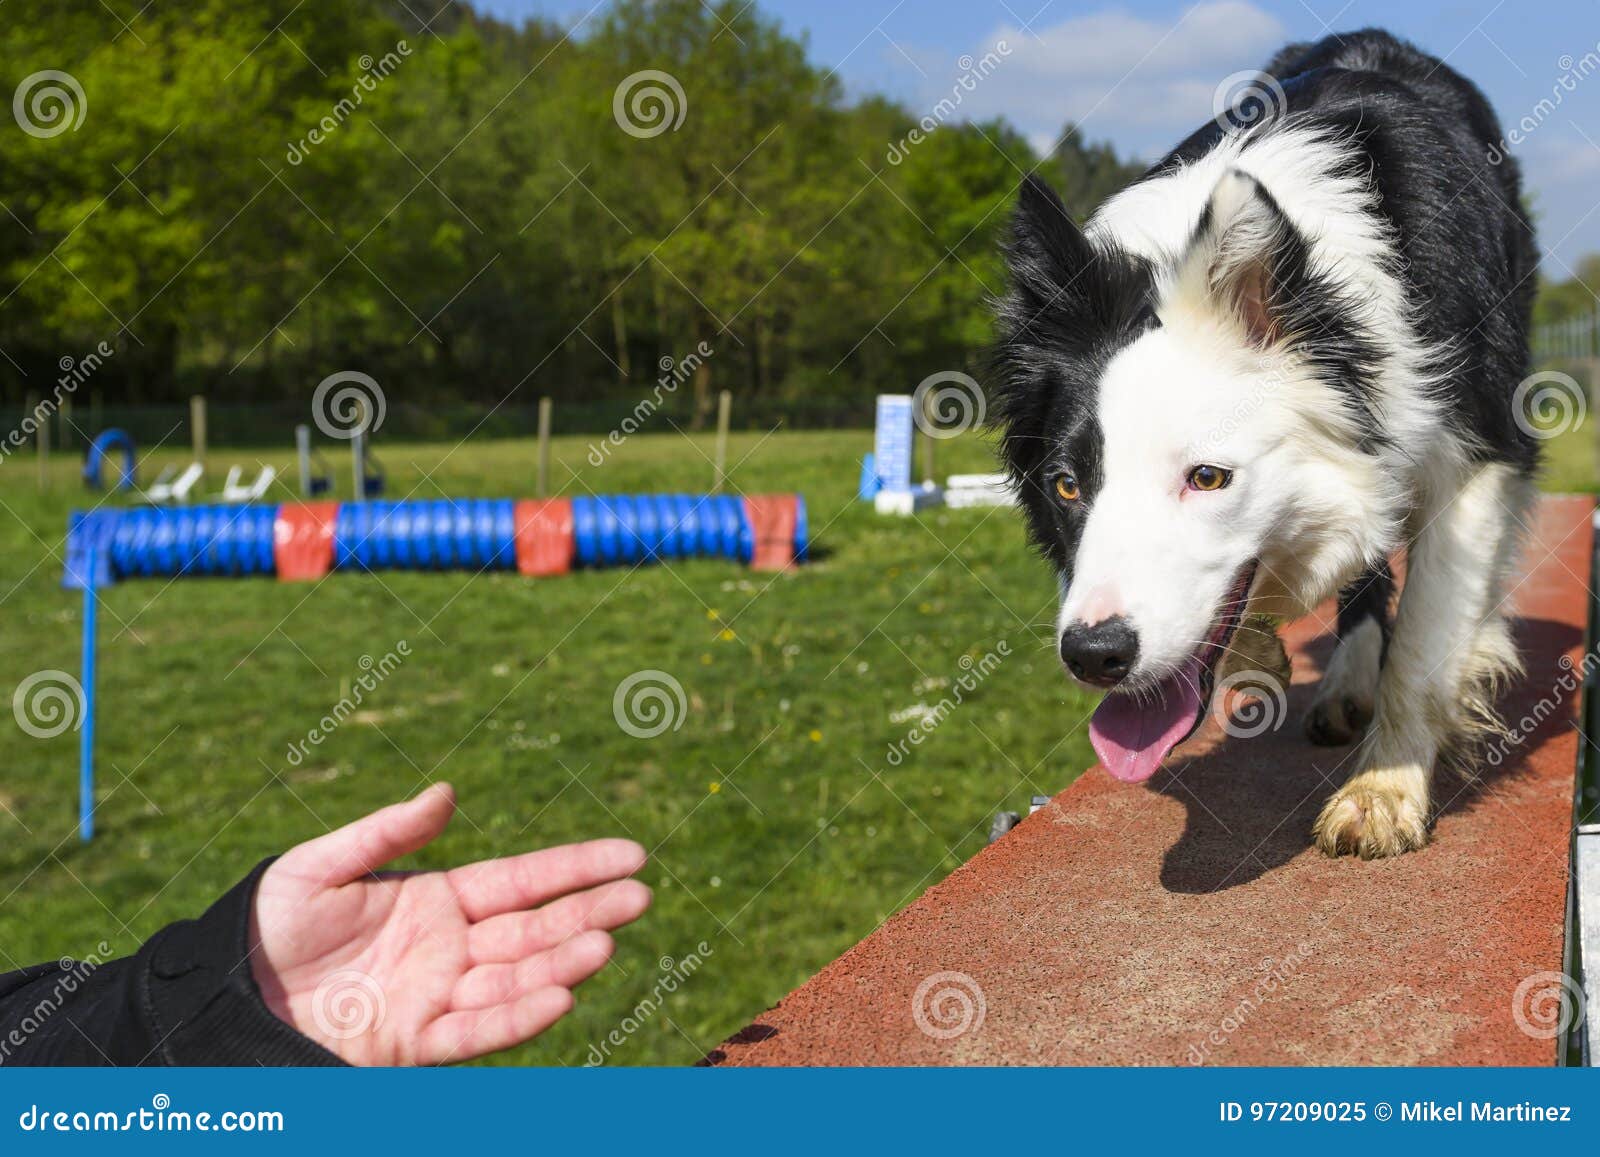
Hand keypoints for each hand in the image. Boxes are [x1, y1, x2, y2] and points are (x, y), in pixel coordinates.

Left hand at [247, 783, 650, 1064]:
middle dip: (589, 913)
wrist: (224, 995)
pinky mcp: (413, 1043)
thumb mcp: (321, 865)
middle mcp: (450, 949)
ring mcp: (437, 997)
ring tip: (608, 942)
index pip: (524, 881)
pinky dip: (520, 1015)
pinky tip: (562, 996)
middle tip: (641, 896)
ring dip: (564, 962)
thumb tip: (448, 792)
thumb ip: (387, 832)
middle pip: (535, 929)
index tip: (630, 854)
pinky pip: (476, 1030)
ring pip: (517, 979)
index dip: (576, 868)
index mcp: (438, 899)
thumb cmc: (270, 924)